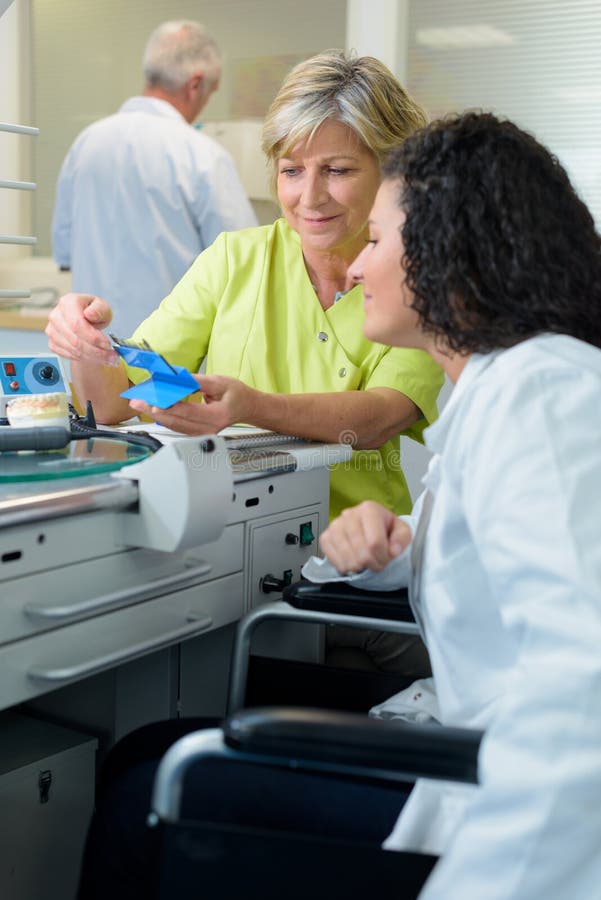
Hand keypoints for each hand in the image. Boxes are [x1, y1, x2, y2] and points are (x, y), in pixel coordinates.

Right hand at [46, 293, 118, 365]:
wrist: (84, 319)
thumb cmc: (94, 311)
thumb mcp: (102, 306)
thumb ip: (99, 309)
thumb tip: (90, 314)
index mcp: (68, 303)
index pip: (77, 324)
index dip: (93, 338)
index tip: (108, 345)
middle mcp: (56, 316)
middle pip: (75, 340)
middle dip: (96, 351)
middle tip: (112, 357)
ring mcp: (52, 331)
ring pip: (73, 350)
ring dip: (93, 357)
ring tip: (108, 358)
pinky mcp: (53, 343)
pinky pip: (69, 355)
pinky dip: (84, 359)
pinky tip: (95, 356)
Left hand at [128, 373, 258, 434]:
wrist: (246, 407)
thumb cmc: (236, 395)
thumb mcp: (221, 382)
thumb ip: (199, 381)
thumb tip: (179, 378)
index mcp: (217, 416)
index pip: (190, 412)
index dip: (171, 407)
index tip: (154, 401)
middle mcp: (208, 429)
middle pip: (177, 422)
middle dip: (155, 410)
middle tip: (138, 401)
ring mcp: (202, 434)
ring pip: (174, 426)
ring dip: (155, 415)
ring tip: (140, 404)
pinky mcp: (196, 434)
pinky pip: (176, 427)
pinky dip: (164, 417)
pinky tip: (152, 408)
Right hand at [319, 501, 412, 573]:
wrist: (371, 527)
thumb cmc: (386, 529)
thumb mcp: (402, 531)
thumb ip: (402, 540)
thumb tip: (393, 551)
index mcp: (369, 509)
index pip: (375, 542)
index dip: (382, 558)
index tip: (386, 560)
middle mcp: (349, 514)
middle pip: (360, 552)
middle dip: (372, 564)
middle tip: (376, 565)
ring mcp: (335, 525)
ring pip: (346, 557)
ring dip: (358, 567)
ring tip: (365, 563)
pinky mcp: (325, 537)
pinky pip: (332, 558)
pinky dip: (344, 566)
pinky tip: (352, 562)